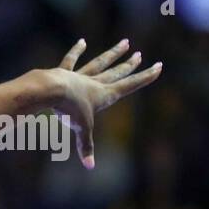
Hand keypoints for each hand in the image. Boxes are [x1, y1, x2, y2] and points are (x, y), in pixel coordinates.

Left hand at [48, 38, 162, 168]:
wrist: (50, 91)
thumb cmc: (68, 110)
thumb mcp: (80, 129)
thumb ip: (86, 147)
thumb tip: (90, 166)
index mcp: (104, 95)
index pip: (129, 85)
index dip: (144, 77)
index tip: (158, 67)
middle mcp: (95, 83)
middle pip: (116, 73)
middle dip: (129, 65)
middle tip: (140, 55)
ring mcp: (80, 76)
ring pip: (100, 63)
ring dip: (112, 54)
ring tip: (124, 43)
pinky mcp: (64, 72)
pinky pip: (72, 60)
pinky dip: (77, 51)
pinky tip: (82, 42)